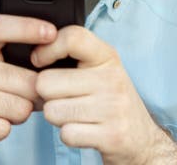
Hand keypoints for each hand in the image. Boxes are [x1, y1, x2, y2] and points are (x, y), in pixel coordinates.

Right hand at [0, 15, 56, 159]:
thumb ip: (10, 59)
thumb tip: (53, 63)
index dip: (26, 27)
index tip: (51, 33)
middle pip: (26, 81)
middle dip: (32, 96)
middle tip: (18, 97)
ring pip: (19, 108)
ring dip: (17, 115)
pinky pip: (3, 129)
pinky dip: (1, 129)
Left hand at [32, 26, 166, 164]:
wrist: (143, 138)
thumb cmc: (110, 99)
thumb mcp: (99, 68)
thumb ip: (71, 55)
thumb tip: (33, 53)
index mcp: (107, 56)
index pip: (72, 37)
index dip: (47, 49)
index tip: (39, 61)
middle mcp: (112, 78)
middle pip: (46, 82)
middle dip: (46, 95)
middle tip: (64, 98)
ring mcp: (113, 108)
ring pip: (52, 111)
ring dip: (57, 117)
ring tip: (76, 114)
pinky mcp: (112, 136)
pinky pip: (67, 134)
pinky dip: (70, 135)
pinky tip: (84, 130)